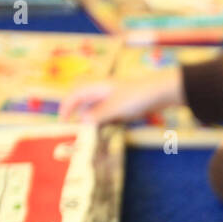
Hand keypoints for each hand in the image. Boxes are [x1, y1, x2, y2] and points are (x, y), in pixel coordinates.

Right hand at [59, 70, 182, 123]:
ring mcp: (111, 98)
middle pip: (82, 101)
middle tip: (73, 129)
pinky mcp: (120, 105)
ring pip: (94, 109)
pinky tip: (103, 131)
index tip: (62, 121)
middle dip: (76, 113)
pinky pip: (105, 114)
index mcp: (96, 87)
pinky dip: (101, 122)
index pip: (74, 94)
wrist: (160, 93)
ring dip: (90, 120)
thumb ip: (97, 114)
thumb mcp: (114, 107)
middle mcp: (101, 91)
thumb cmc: (136, 96)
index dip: (66, 107)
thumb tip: (81, 122)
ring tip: (87, 134)